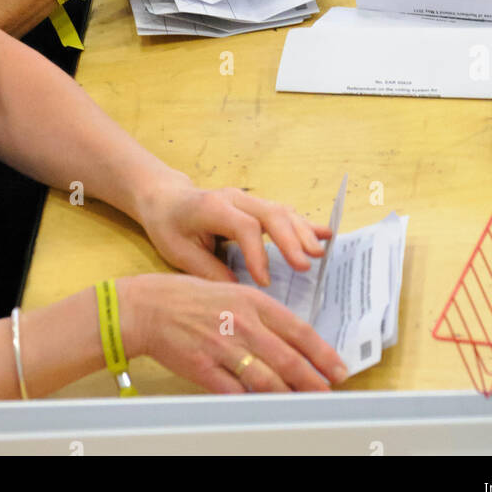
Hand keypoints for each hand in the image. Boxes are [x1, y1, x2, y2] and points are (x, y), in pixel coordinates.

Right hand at [118, 272, 347, 391]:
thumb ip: (263, 314)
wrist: (151, 307)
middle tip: (328, 390)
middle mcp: (242, 323)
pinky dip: (253, 402)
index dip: (321, 352)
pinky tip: (266, 408)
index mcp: (252, 301)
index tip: (337, 366)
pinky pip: (235, 392)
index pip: (297, 329)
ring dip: (289, 394)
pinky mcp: (204, 369)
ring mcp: (223, 347)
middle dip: (313, 378)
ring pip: (266, 379)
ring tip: (304, 402)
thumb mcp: (234, 291)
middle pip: (287, 358)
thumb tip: (293, 339)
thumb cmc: (192, 298)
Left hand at [133, 171, 329, 285]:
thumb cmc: (169, 225)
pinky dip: (305, 223)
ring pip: (281, 211)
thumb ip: (207, 270)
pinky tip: (325, 234)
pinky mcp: (256, 205)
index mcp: (212, 207)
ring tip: (319, 253)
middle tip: (305, 266)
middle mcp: (235, 198)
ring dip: (302, 232)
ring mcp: (248, 199)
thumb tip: (238, 293)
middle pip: (269, 214)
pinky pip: (284, 212)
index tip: (264, 282)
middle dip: (290, 240)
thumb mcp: (178, 252)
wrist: (166, 198)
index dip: (257, 253)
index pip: (243, 226)